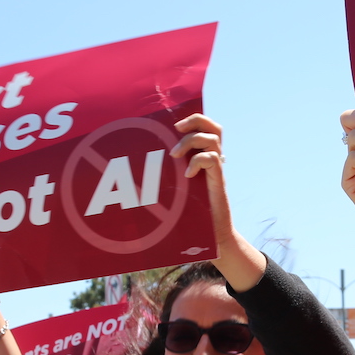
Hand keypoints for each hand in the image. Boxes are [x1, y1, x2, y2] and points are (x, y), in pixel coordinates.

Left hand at [170, 114, 232, 249]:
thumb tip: (136, 163)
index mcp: (203, 158)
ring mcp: (216, 171)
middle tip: (177, 128)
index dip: (193, 119)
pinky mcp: (219, 182)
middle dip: (196, 120)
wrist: (213, 236)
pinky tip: (187, 174)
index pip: (205, 128)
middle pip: (214, 127)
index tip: (173, 124)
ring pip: (213, 139)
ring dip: (191, 141)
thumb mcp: (177, 189)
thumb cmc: (192, 214)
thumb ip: (167, 175)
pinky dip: (198, 161)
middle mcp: (213, 161)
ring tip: (174, 155)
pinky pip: (213, 160)